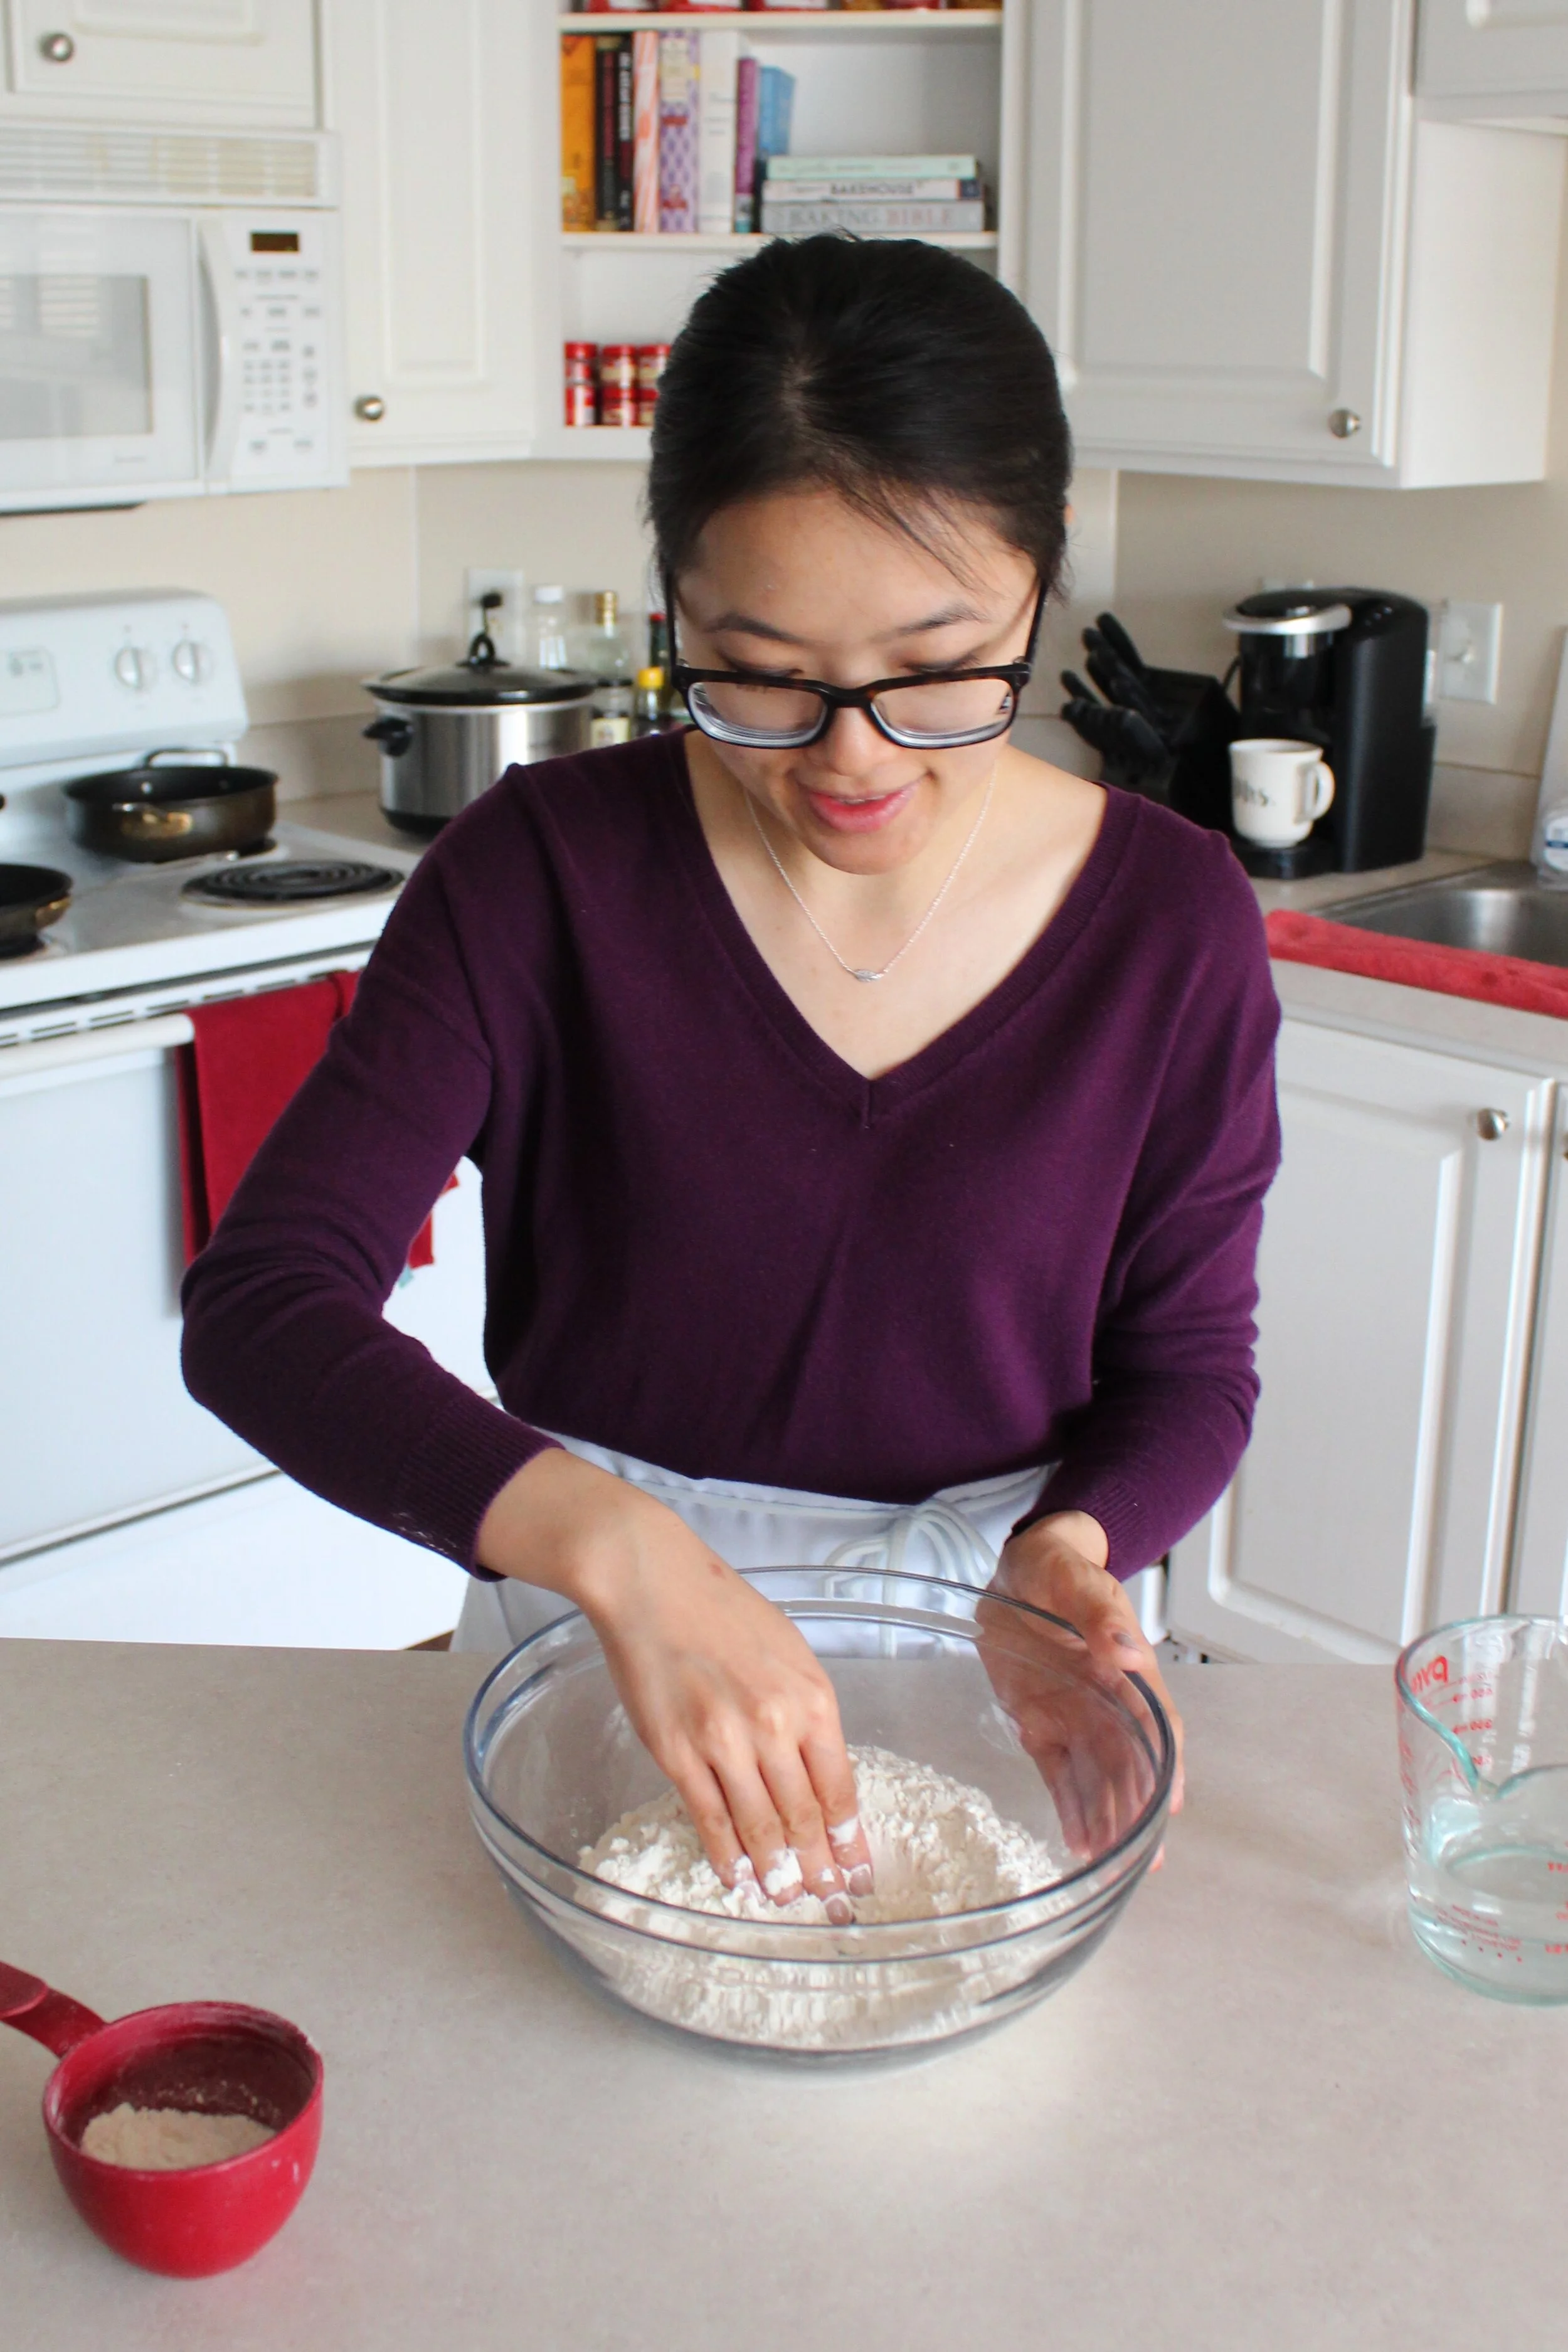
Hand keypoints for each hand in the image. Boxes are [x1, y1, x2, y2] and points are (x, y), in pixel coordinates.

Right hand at [476, 1450, 873, 1915]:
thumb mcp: (789, 1653)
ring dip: (776, 1872)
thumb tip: (816, 1771)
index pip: (841, 1788)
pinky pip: (709, 1818)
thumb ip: (805, 1712)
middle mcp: (774, 1726)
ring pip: (759, 1826)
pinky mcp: (676, 1753)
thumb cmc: (723, 1609)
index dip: (851, 1840)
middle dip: (821, 1868)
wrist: (654, 1583)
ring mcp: (723, 1743)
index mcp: (812, 1698)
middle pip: (805, 1817)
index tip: (860, 1872)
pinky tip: (737, 1878)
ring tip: (787, 1900)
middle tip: (832, 1903)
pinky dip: (726, 1855)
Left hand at [981, 1511, 1183, 1863]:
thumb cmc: (1056, 1569)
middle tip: (1138, 1858)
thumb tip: (1125, 1653)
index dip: (1165, 1765)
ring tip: (1109, 1864)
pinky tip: (1078, 1842)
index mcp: (1126, 1670)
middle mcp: (1107, 1702)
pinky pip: (1057, 1773)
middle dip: (1136, 1810)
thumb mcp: (1075, 1579)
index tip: (1170, 1803)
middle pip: (1129, 1764)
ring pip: (1097, 1778)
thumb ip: (1100, 1615)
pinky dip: (1069, 1807)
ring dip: (1106, 1819)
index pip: (1155, 1723)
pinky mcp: (1039, 1724)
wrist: (1017, 1568)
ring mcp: (1073, 1717)